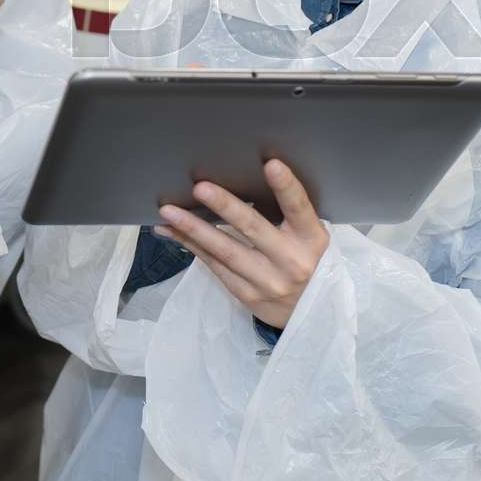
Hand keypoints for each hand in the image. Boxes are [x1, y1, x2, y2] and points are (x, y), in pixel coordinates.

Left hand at [153, 158, 328, 329]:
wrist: (312, 316)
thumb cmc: (305, 262)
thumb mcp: (308, 239)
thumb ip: (286, 216)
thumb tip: (241, 181)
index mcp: (311, 239)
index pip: (299, 208)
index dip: (286, 187)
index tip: (271, 164)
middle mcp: (291, 260)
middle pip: (253, 228)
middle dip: (224, 206)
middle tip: (200, 188)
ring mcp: (267, 280)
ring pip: (225, 250)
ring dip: (193, 228)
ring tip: (169, 211)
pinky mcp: (246, 293)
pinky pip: (213, 264)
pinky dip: (190, 245)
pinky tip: (171, 231)